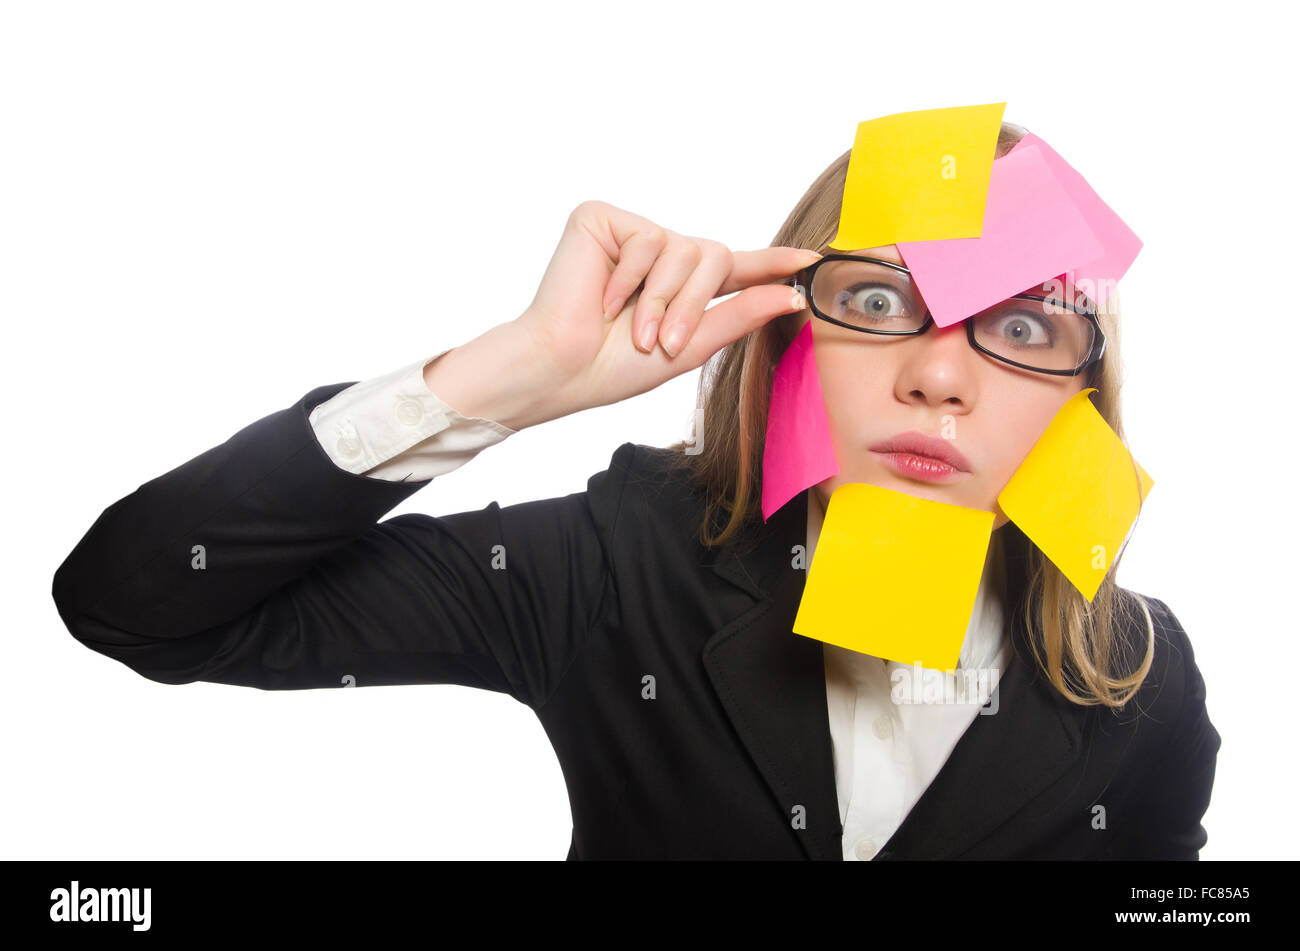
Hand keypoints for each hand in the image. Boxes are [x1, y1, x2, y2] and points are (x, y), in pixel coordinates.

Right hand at [512, 199, 819, 422]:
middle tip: (664, 342)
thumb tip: (790, 295)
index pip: (736, 268)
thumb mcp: (691, 346)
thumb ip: (739, 316)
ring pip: (681, 249)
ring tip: (632, 330)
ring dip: (660, 300)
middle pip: (713, 257)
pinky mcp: (603, 219)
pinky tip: (604, 300)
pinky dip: (628, 279)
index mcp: (682, 286)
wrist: (562, 367)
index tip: (812, 261)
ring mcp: (632, 234)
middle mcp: (660, 254)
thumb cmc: (615, 367)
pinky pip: (644, 240)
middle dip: (693, 304)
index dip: (772, 263)